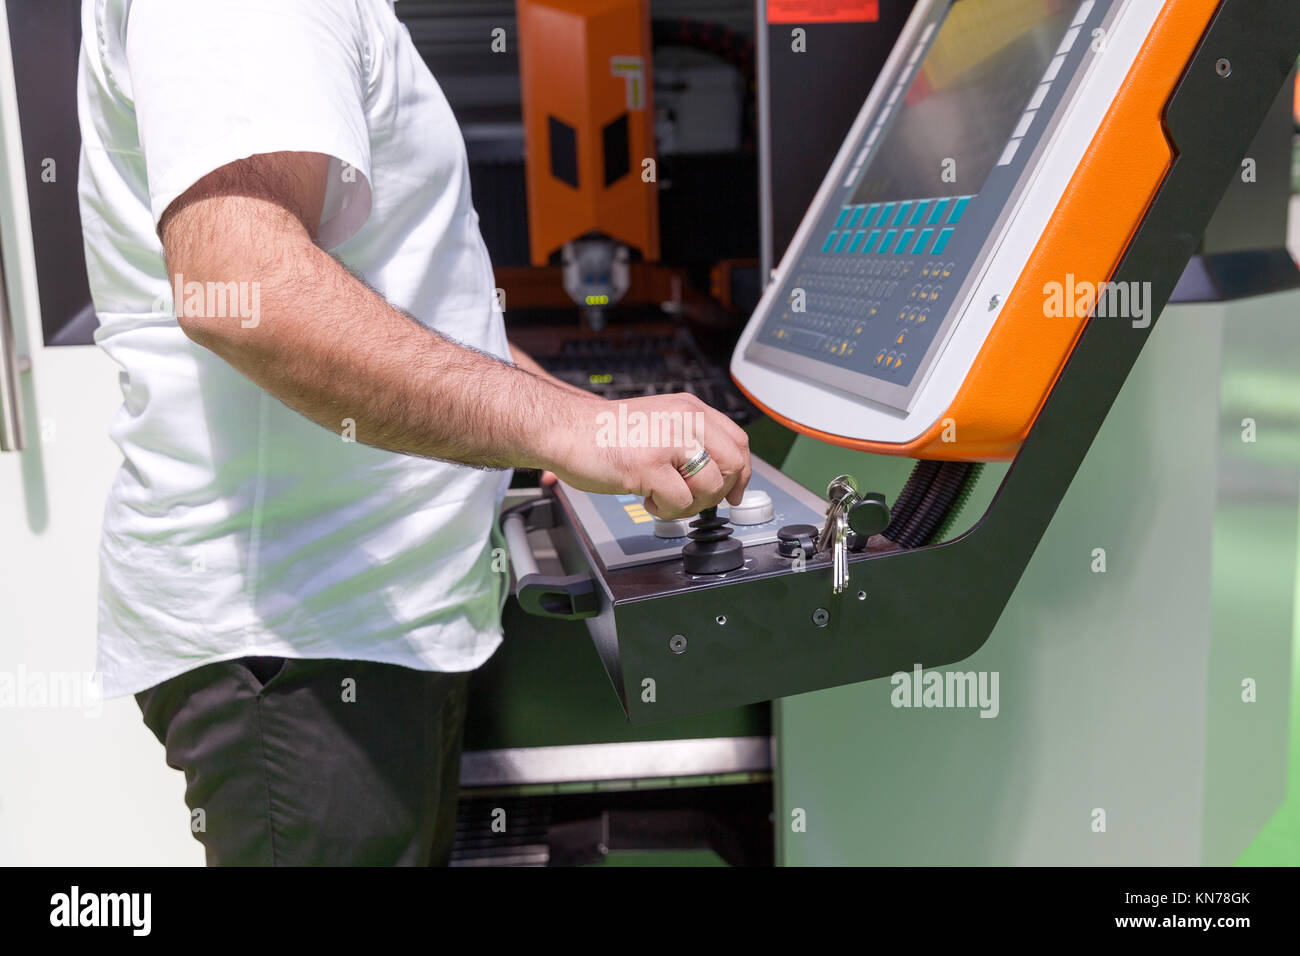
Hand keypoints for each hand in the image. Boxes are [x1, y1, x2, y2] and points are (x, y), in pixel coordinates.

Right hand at [547, 393, 751, 519]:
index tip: (733, 493)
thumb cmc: (606, 433)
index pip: (738, 442)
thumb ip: (689, 440)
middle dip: (718, 492)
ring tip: (664, 498)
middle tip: (693, 500)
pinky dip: (665, 510)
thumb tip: (718, 475)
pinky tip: (647, 499)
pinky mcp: (648, 465)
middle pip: (733, 464)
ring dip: (690, 504)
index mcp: (689, 409)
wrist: (566, 428)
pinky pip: (679, 501)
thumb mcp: (660, 422)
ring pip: (710, 486)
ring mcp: (668, 441)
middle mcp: (684, 420)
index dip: (741, 474)